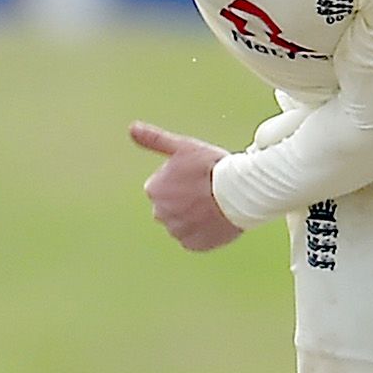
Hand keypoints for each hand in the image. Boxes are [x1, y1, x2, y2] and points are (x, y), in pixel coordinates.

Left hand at [129, 121, 243, 252]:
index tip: (198, 176)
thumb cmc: (212, 166)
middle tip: (206, 190)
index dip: (182, 181)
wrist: (240, 191)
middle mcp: (160, 213)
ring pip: (183, 224)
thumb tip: (132, 128)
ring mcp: (177, 231)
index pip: (163, 188)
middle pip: (172, 207)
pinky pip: (195, 239)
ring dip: (194, 217)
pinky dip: (204, 232)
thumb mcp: (183, 147)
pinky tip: (216, 219)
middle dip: (185, 201)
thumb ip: (155, 140)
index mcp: (154, 190)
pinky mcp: (194, 245)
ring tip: (214, 204)